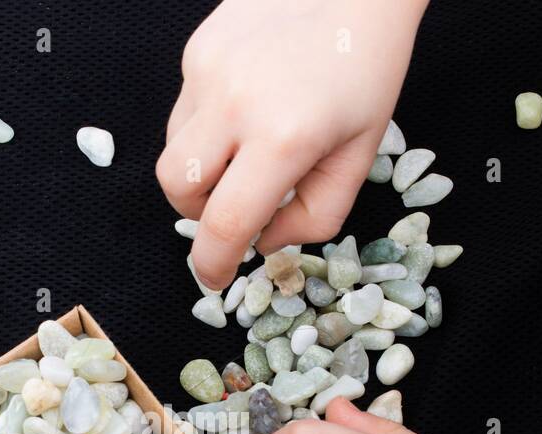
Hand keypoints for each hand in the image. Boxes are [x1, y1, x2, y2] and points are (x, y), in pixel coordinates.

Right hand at [157, 0, 425, 289]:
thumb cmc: (368, 66)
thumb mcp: (361, 154)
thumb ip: (317, 215)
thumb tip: (266, 241)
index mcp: (285, 139)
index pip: (225, 224)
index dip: (213, 264)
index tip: (216, 277)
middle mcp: (236, 105)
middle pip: (177, 190)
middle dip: (198, 215)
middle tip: (235, 208)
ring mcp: (208, 71)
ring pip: (173, 150)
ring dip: (200, 170)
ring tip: (245, 151)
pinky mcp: (197, 48)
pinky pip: (184, 110)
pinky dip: (207, 126)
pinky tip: (247, 103)